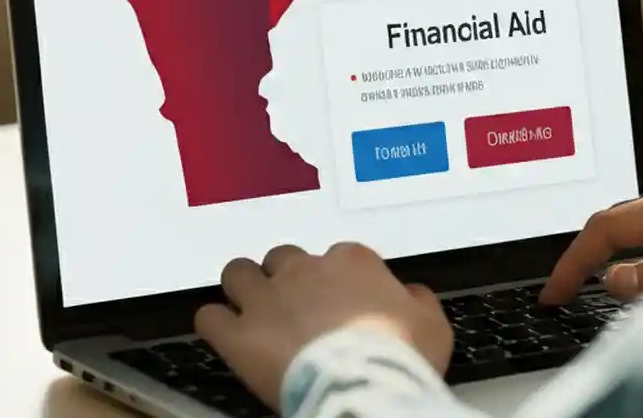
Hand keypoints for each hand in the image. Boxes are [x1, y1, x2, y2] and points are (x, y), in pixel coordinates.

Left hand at [194, 243, 451, 411]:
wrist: (364, 385)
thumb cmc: (400, 356)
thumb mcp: (432, 324)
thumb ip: (418, 300)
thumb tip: (411, 294)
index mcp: (352, 262)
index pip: (336, 257)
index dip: (336, 281)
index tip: (340, 301)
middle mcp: (305, 270)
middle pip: (282, 258)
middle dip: (285, 278)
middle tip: (294, 306)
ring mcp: (267, 299)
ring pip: (238, 273)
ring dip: (244, 289)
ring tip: (252, 311)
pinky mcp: (238, 334)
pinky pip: (210, 316)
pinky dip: (216, 323)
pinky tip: (227, 335)